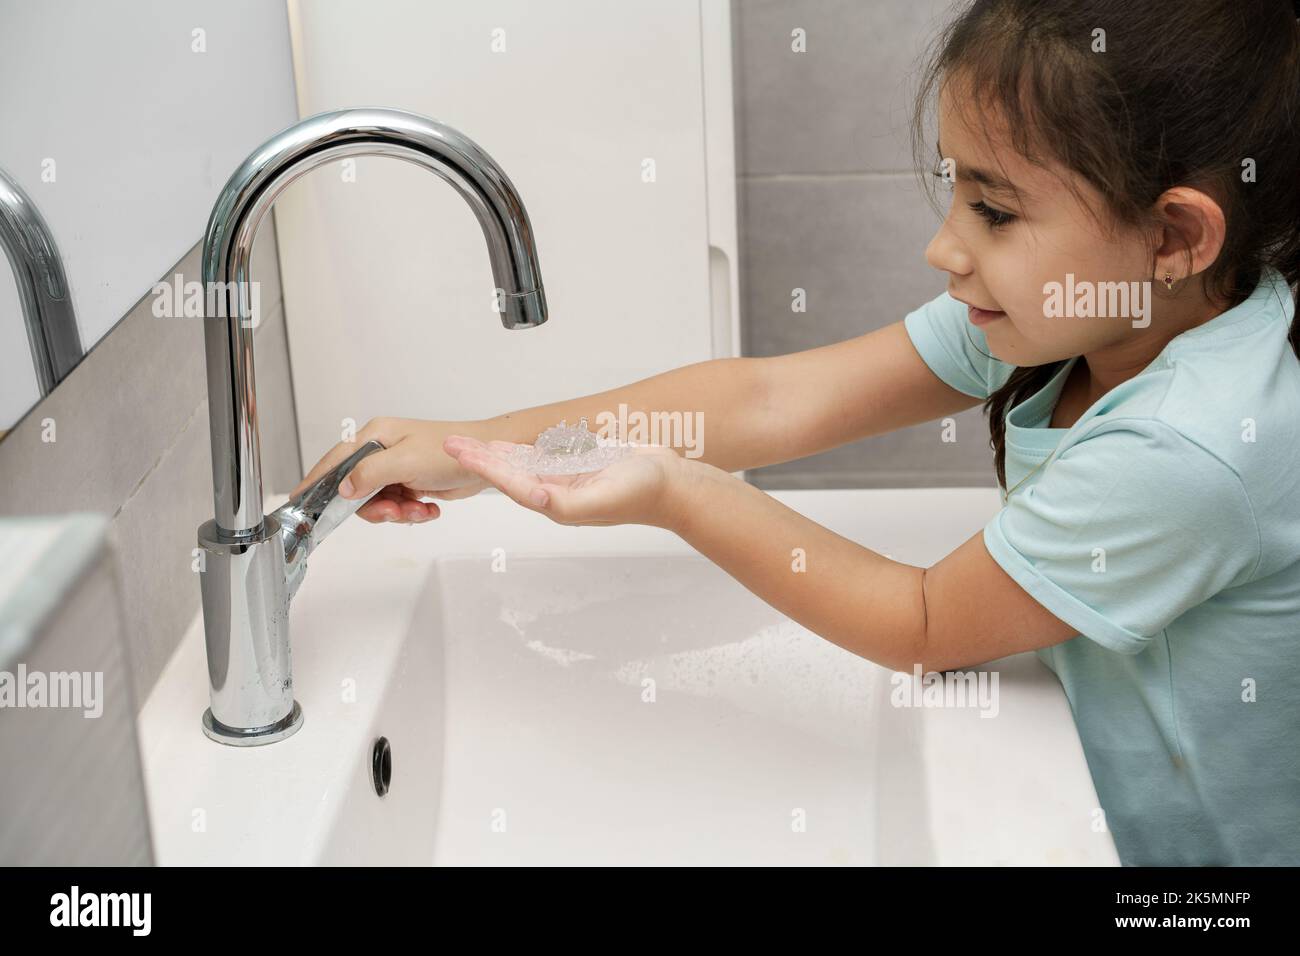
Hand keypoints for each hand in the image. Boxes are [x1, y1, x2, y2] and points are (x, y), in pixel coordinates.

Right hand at [291, 417, 490, 523]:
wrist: (487, 459)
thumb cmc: (450, 450)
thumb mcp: (404, 461)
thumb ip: (369, 474)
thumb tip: (344, 488)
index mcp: (375, 437)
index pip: (335, 460)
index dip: (316, 480)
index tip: (299, 501)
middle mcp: (383, 451)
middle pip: (357, 489)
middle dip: (375, 507)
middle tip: (394, 511)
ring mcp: (398, 468)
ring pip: (378, 502)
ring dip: (398, 513)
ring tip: (419, 509)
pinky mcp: (412, 483)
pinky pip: (398, 506)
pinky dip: (412, 513)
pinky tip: (430, 508)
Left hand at [444, 435, 693, 528]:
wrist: (673, 485)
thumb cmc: (643, 493)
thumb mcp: (602, 499)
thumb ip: (566, 503)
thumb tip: (536, 498)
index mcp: (557, 503)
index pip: (511, 483)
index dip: (484, 466)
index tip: (460, 453)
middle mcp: (558, 493)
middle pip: (510, 474)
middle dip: (480, 459)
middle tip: (451, 444)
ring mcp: (569, 481)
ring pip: (523, 466)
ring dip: (496, 455)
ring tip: (469, 445)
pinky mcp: (581, 468)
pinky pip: (545, 459)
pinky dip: (524, 451)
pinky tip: (509, 447)